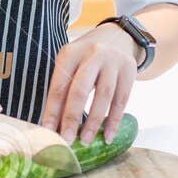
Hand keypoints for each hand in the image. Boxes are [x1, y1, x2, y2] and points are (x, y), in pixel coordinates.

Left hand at [41, 24, 138, 143]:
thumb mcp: (71, 64)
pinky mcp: (129, 70)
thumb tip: (54, 125)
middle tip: (67, 139)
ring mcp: (113, 61)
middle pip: (80, 90)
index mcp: (70, 53)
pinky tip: (108, 135)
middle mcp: (92, 54)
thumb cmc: (86, 58)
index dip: (52, 110)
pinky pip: (121, 100)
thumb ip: (63, 89)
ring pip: (103, 96)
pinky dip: (114, 120)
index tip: (47, 131)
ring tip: (86, 140)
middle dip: (72, 117)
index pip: (59, 86)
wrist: (117, 37)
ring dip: (94, 121)